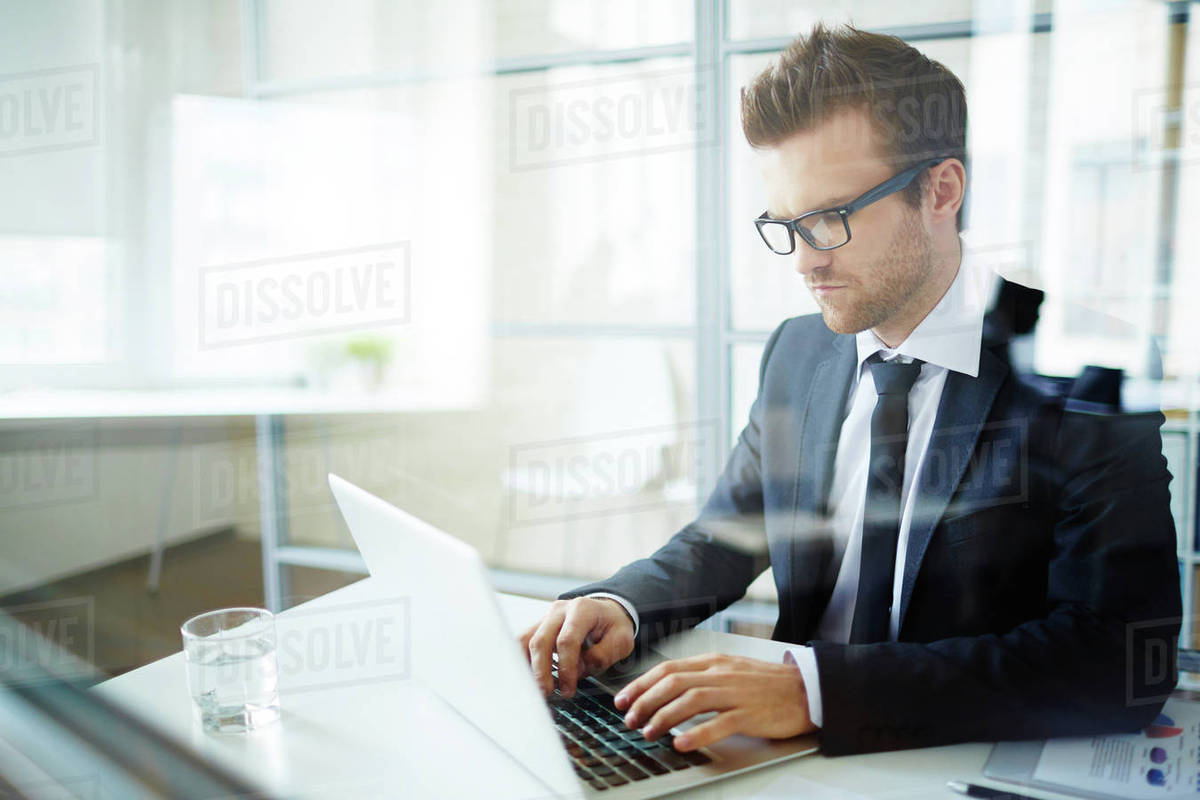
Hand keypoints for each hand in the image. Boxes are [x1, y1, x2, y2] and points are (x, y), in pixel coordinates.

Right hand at [518, 597, 635, 697]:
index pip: (567, 640)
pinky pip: (523, 642)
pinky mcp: (538, 626)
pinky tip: (529, 678)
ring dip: (528, 667)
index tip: (568, 689)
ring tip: (536, 688)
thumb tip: (578, 670)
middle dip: (542, 672)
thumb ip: (602, 655)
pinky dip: (523, 661)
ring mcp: (545, 617)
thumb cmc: (612, 627)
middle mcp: (560, 610)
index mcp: (582, 609)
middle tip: (548, 693)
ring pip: (526, 641)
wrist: (605, 612)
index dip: (565, 668)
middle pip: (541, 641)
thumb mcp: (621, 641)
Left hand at [613, 653, 814, 750]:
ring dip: (664, 716)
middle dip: (645, 701)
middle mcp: (721, 673)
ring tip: (648, 732)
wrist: (806, 689)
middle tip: (629, 719)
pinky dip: (697, 733)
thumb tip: (668, 691)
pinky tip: (681, 743)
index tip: (623, 699)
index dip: (641, 684)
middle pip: (674, 682)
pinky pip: (720, 722)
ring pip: (691, 699)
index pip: (668, 668)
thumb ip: (702, 678)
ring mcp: (736, 693)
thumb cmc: (767, 684)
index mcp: (714, 662)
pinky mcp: (750, 714)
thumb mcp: (730, 671)